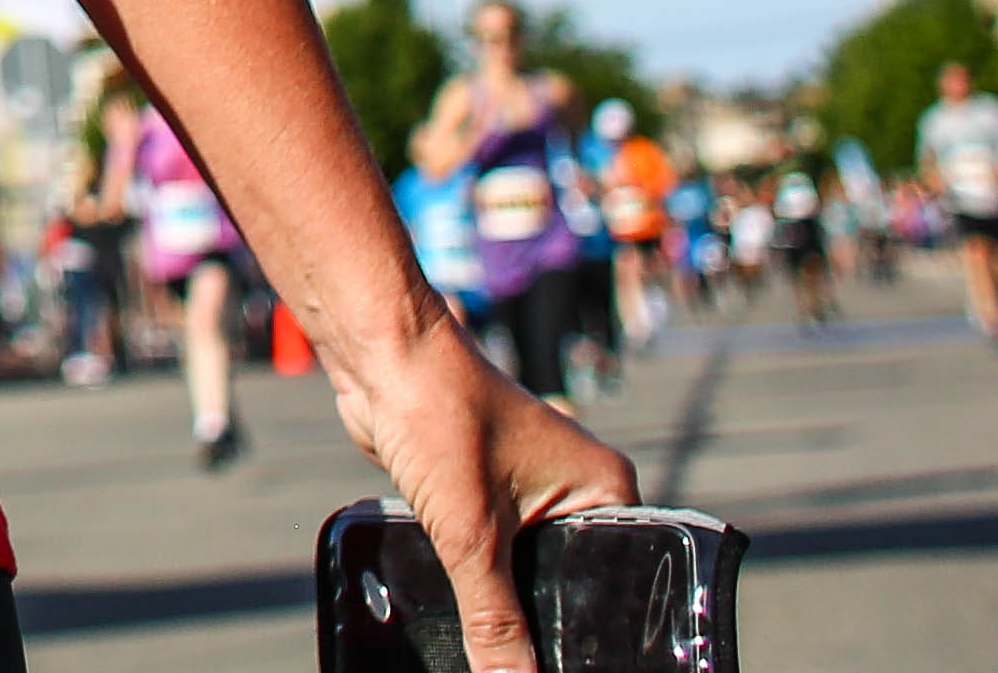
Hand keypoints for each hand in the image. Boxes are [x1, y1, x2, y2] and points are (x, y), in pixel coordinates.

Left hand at [317, 313, 632, 672]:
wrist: (380, 355)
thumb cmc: (438, 414)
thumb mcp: (472, 532)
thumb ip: (495, 618)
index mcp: (606, 492)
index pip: (617, 586)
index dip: (591, 635)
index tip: (575, 669)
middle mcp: (578, 491)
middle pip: (572, 586)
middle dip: (545, 628)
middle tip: (521, 667)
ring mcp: (532, 494)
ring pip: (528, 575)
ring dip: (509, 610)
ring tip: (494, 657)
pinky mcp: (486, 498)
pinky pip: (496, 559)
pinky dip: (481, 588)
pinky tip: (470, 625)